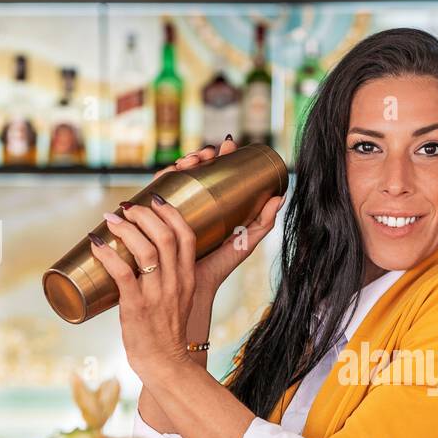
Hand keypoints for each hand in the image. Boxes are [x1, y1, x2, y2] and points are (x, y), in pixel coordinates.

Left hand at [89, 188, 197, 384]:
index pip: (186, 235)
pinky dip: (108, 254)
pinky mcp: (136, 306)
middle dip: (144, 214)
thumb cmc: (166, 331)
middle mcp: (176, 282)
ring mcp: (157, 294)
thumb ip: (170, 276)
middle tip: (127, 208)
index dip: (170, 212)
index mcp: (188, 278)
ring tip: (111, 219)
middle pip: (165, 235)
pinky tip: (97, 244)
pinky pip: (122, 273)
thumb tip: (145, 251)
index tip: (154, 200)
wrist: (165, 363)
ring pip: (146, 249)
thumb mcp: (179, 298)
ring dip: (126, 229)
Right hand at [153, 136, 284, 297]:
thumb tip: (281, 196)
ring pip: (175, 176)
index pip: (215, 171)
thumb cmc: (216, 269)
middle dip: (199, 155)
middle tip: (205, 155)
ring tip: (190, 163)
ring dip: (182, 162)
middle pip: (194, 169)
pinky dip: (162, 177)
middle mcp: (192, 203)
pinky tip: (167, 174)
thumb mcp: (243, 243)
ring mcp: (173, 208)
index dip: (221, 154)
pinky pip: (156, 191)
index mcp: (212, 205)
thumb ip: (262, 223)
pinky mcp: (156, 217)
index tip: (227, 145)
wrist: (189, 292)